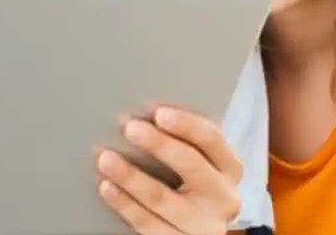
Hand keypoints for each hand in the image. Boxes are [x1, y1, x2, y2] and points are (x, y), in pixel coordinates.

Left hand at [95, 107, 242, 234]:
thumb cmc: (189, 182)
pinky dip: (125, 204)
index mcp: (229, 168)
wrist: (195, 228)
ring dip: (131, 176)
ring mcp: (203, 226)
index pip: (212, 139)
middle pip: (191, 166)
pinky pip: (148, 225)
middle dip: (159, 145)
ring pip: (163, 199)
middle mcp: (223, 197)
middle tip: (130, 128)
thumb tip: (142, 112)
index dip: (186, 124)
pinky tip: (107, 188)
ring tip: (106, 158)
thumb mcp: (198, 162)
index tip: (159, 113)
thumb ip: (181, 140)